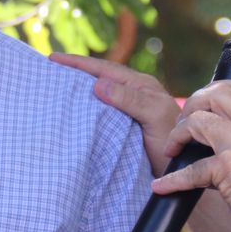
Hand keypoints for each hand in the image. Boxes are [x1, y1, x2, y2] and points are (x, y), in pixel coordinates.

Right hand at [50, 53, 181, 173]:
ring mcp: (128, 112)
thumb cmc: (173, 143)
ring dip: (78, 90)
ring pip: (98, 95)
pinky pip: (99, 114)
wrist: (183, 173)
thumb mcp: (154, 116)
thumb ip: (131, 99)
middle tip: (47, 68)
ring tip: (54, 88)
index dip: (78, 63)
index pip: (104, 69)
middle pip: (99, 78)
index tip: (52, 59)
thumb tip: (97, 84)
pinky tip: (71, 114)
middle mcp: (134, 95)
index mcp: (141, 86)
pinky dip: (84, 109)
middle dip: (74, 72)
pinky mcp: (123, 130)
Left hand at [152, 79, 230, 231]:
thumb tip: (226, 131)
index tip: (203, 108)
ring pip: (197, 121)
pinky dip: (173, 179)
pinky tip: (163, 186)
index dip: (214, 92)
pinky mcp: (229, 167)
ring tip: (172, 149)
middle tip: (183, 124)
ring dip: (178, 134)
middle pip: (215, 94)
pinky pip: (191, 169)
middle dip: (192, 105)